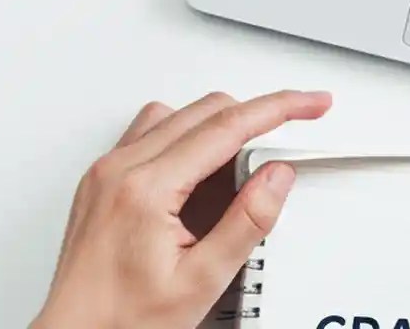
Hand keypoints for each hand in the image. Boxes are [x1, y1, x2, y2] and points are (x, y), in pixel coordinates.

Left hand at [32, 90, 332, 328]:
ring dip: (217, 124)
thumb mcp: (202, 281)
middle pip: (204, 110)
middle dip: (256, 113)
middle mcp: (119, 169)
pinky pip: (149, 133)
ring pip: (175, 114)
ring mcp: (105, 172)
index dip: (278, 108)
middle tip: (292, 128)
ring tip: (244, 160)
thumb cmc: (122, 321)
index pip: (227, 127)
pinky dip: (184, 137)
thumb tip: (277, 176)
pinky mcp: (100, 180)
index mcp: (146, 189)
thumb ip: (246, 222)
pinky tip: (199, 170)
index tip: (309, 103)